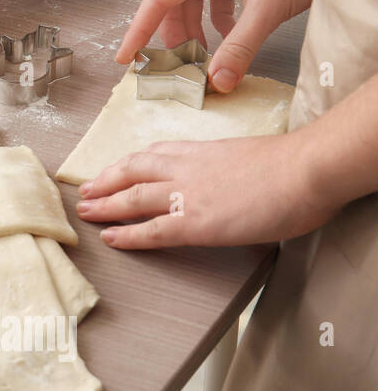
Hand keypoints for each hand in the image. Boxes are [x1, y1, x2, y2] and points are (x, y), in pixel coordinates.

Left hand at [76, 133, 335, 248]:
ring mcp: (186, 195)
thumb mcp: (249, 157)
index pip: (154, 154)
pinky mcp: (194, 223)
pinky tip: (110, 238)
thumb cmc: (292, 164)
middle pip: (132, 172)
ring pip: (132, 198)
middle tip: (86, 191)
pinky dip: (126, 235)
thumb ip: (231, 168)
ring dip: (104, 205)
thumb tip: (235, 181)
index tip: (115, 169)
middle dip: (105, 182)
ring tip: (85, 212)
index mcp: (200, 151)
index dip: (129, 164)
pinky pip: (150, 231)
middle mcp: (185, 169)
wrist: (305, 169)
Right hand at [115, 0, 333, 92]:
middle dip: (165, 31)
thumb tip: (217, 82)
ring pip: (189, 0)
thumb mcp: (269, 8)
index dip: (138, 29)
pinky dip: (213, 22)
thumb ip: (240, 47)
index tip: (126, 57)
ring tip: (201, 56)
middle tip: (170, 61)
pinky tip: (228, 37)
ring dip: (191, 29)